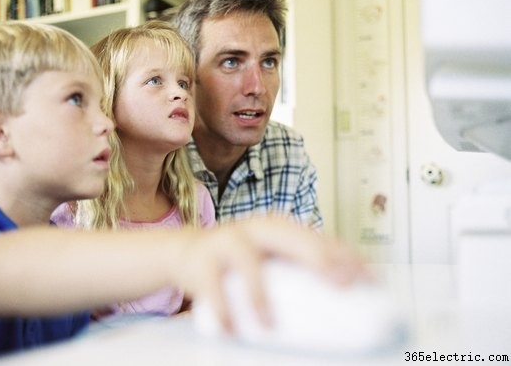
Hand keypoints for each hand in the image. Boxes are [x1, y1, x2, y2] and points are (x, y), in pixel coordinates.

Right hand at [174, 215, 367, 332]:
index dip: (346, 256)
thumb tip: (344, 295)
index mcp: (280, 229)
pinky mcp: (203, 261)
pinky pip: (212, 286)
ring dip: (259, 293)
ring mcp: (228, 241)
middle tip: (340, 283)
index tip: (371, 278)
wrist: (187, 251)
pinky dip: (221, 308)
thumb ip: (299, 269)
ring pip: (247, 261)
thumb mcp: (271, 257)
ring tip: (269, 324)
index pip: (319, 238)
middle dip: (317, 257)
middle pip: (290, 238)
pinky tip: (230, 329)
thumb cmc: (240, 259)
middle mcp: (257, 229)